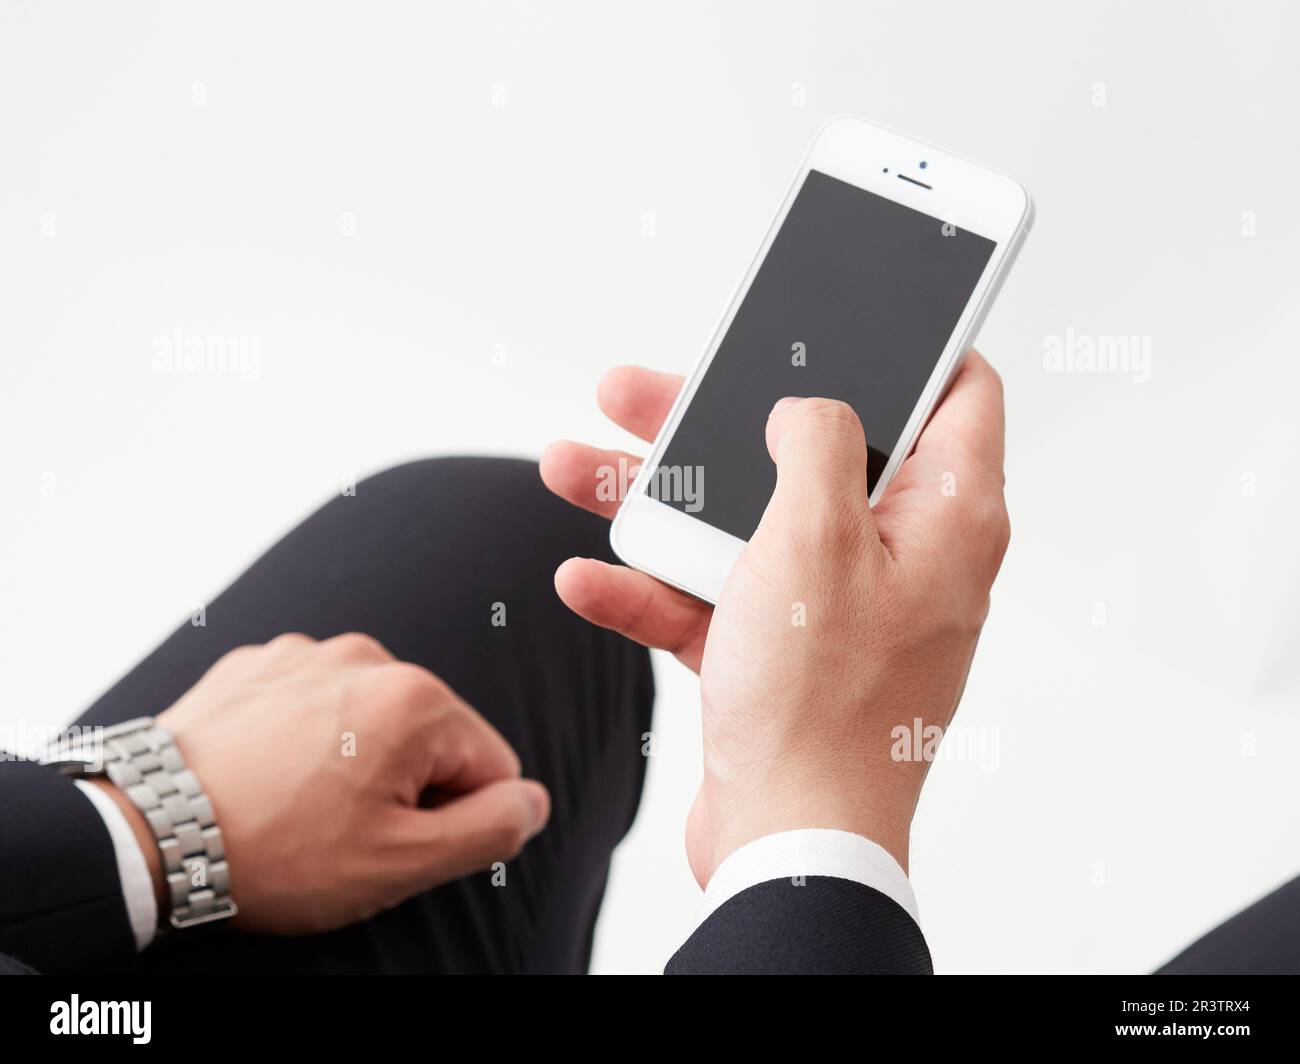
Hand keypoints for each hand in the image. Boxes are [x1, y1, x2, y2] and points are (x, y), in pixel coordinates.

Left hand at [97, 633, 548, 933]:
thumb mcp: (401, 863)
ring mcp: (307, 652)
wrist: (144, 832)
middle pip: (431, 735)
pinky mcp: (259, 662)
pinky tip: (268, 776)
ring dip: (355, 759)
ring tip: (299, 805)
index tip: (393, 841)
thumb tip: (532, 802)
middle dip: (404, 785)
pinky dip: (305, 737)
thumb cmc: (275, 852)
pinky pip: (315, 702)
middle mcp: (368, 656)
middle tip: (342, 831)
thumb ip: (491, 829)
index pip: (490, 766)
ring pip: (372, 718)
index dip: (455, 818)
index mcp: (417, 700)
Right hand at [541, 352, 1008, 883]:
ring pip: (744, 522)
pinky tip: (590, 579)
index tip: (862, 311)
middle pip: (809, 451)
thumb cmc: (824, 708)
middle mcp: (896, 558)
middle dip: (718, 419)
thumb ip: (815, 443)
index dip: (915, 345)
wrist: (788, 845)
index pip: (958, 397)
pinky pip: (713, 597)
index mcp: (942, 518)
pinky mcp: (780, 655)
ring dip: (658, 499)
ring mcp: (833, 608)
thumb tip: (806, 407)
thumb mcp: (816, 540)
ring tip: (577, 467)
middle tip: (647, 388)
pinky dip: (652, 587)